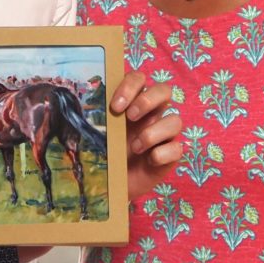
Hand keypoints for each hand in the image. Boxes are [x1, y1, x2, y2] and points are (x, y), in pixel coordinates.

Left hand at [110, 71, 181, 200]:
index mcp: (134, 101)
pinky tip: (149, 160)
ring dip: (153, 133)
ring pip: (175, 120)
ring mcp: (165, 133)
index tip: (115, 106)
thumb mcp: (100, 132)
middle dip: (147, 101)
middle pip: (164, 90)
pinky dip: (162, 153)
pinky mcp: (171, 154)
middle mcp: (153, 113)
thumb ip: (100, 117)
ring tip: (135, 147)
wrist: (112, 183)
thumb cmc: (106, 152)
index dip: (130, 87)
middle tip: (130, 117)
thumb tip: (85, 106)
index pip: (139, 78)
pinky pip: (178, 148)